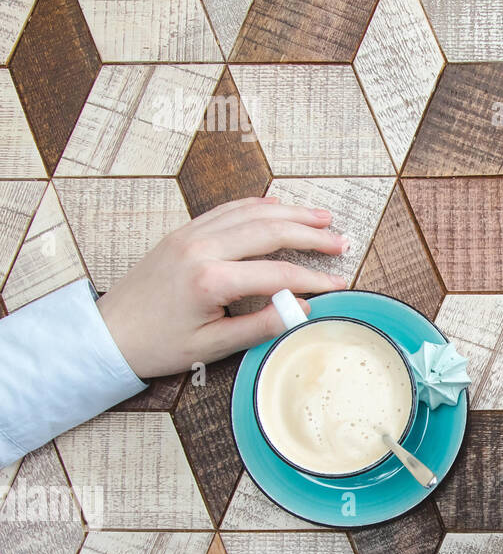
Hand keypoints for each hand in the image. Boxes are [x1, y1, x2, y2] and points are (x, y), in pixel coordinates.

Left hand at [96, 196, 348, 377]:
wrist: (109, 333)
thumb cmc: (158, 345)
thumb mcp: (213, 346)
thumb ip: (261, 325)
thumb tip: (301, 310)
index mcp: (211, 279)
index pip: (278, 273)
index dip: (314, 279)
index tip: (339, 283)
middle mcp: (202, 248)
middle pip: (270, 231)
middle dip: (311, 235)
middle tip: (341, 242)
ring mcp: (191, 234)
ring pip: (252, 213)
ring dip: (291, 213)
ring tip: (322, 218)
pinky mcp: (184, 232)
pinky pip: (228, 210)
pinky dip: (258, 206)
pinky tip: (279, 208)